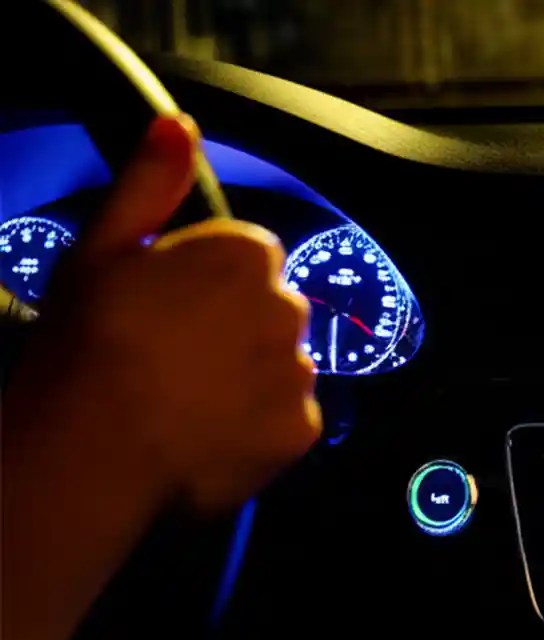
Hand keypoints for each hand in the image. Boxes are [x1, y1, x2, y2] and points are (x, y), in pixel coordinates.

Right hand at [6, 115, 320, 510]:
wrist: (90, 456)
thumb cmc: (87, 347)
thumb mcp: (102, 250)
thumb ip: (151, 182)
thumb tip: (179, 124)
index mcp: (245, 253)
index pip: (250, 256)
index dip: (205, 282)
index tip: (166, 309)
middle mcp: (287, 305)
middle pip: (271, 309)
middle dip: (235, 327)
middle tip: (172, 359)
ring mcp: (298, 371)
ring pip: (282, 364)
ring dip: (249, 378)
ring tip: (185, 402)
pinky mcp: (300, 429)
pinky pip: (287, 419)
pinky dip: (258, 428)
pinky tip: (207, 435)